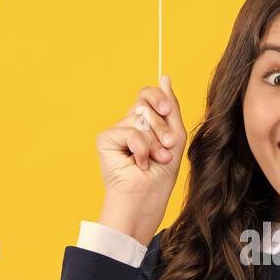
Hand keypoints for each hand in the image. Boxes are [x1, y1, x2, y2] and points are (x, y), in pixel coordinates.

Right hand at [95, 75, 186, 245]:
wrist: (145, 201)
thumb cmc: (160, 177)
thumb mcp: (174, 139)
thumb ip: (170, 108)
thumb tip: (165, 77)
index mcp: (145, 124)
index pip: (149, 95)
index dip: (160, 97)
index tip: (167, 109)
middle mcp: (129, 125)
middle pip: (145, 102)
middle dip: (162, 127)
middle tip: (166, 149)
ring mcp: (116, 132)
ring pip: (140, 117)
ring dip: (154, 141)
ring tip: (154, 160)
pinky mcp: (105, 140)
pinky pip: (130, 130)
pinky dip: (140, 148)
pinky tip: (138, 164)